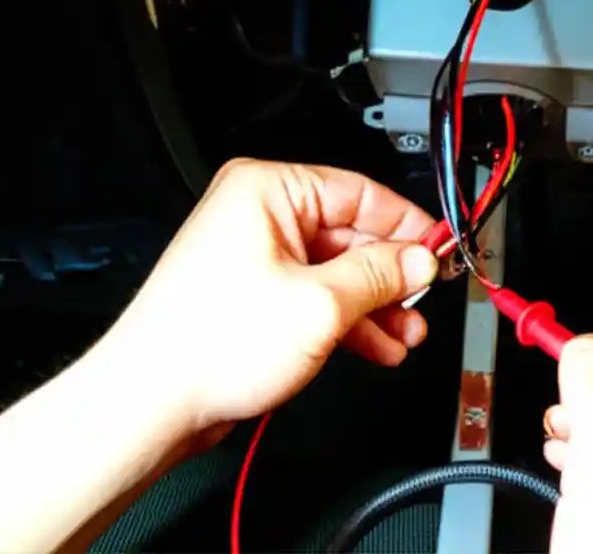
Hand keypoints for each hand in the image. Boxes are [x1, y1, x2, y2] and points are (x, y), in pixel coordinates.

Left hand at [95, 159, 438, 434]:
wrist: (153, 402)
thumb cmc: (207, 344)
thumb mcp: (321, 304)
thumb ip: (381, 275)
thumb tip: (419, 259)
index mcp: (267, 190)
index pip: (359, 191)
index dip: (406, 223)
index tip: (439, 249)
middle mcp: (258, 216)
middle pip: (350, 235)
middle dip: (392, 275)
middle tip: (424, 300)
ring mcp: (255, 258)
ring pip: (337, 272)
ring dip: (376, 305)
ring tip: (405, 334)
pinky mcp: (254, 297)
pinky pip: (316, 297)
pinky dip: (348, 321)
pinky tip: (377, 346)